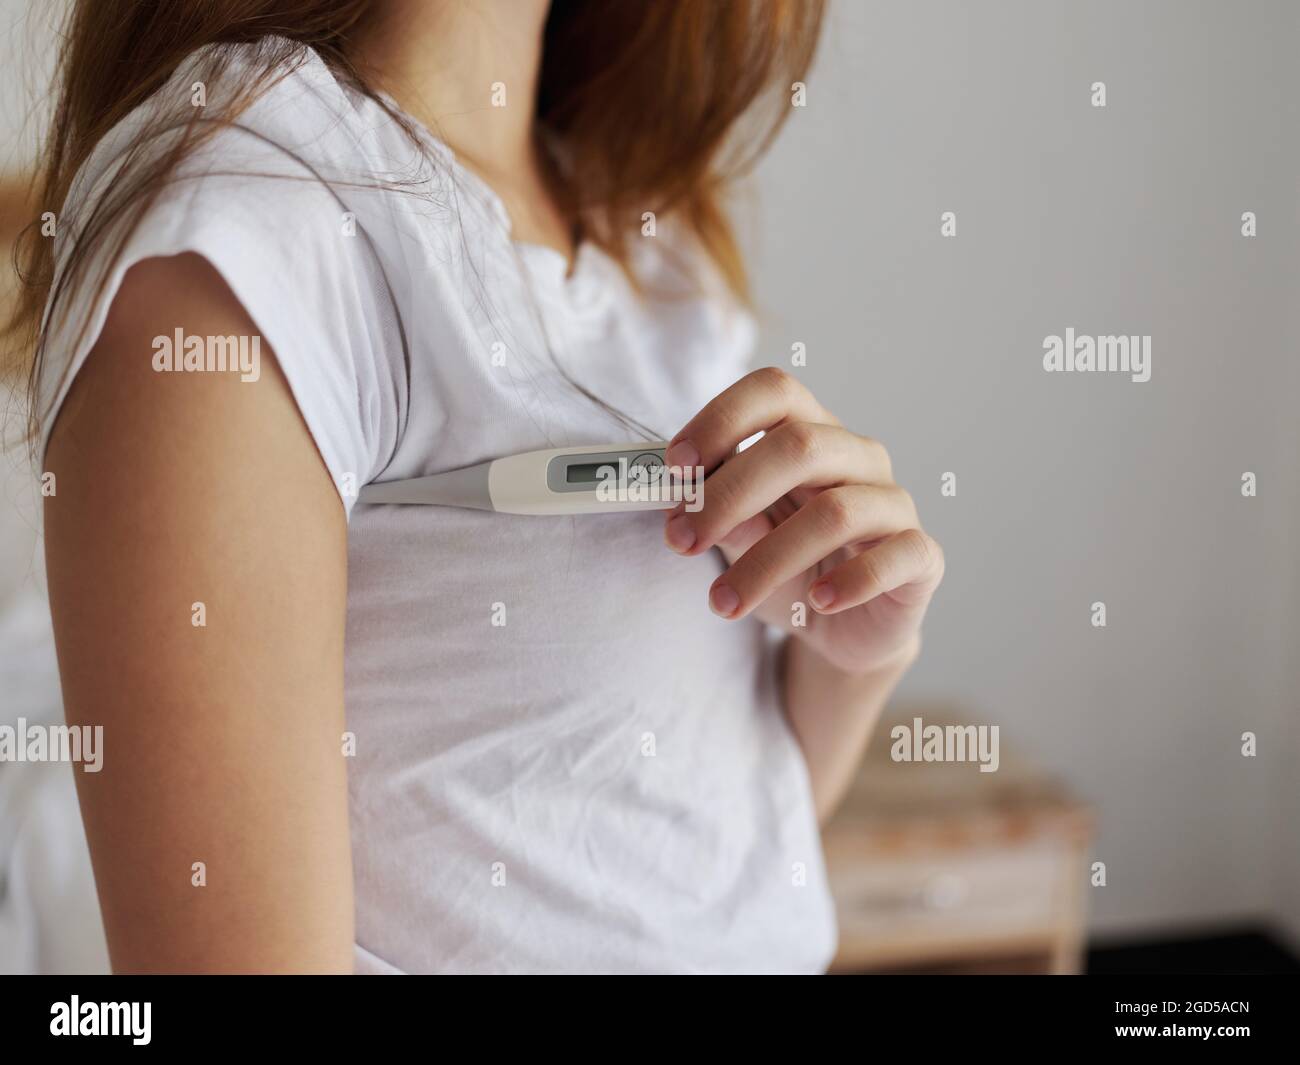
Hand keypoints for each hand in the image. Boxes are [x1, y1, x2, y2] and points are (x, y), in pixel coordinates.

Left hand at [662, 368, 943, 674]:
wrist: (844, 630)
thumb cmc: (789, 570)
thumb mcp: (742, 544)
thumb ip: (723, 518)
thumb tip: (687, 507)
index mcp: (810, 433)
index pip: (774, 391)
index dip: (721, 419)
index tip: (675, 470)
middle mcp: (857, 457)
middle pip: (799, 446)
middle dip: (729, 494)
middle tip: (681, 539)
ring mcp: (893, 504)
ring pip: (836, 512)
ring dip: (768, 560)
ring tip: (723, 600)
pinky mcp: (921, 556)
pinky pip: (896, 556)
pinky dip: (852, 580)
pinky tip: (817, 602)